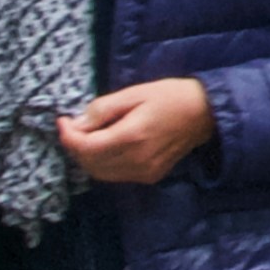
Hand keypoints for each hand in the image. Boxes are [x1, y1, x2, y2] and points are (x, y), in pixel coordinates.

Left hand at [56, 76, 214, 183]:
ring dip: (88, 157)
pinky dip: (104, 163)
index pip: (85, 147)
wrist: (206, 113)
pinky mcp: (150, 176)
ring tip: (89, 136)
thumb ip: (103, 108)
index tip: (63, 120)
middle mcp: (136, 160)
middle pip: (89, 163)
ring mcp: (144, 172)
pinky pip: (116, 175)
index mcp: (132, 136)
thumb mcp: (135, 93)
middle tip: (74, 126)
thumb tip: (77, 123)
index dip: (67, 136)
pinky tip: (109, 146)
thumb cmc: (171, 96)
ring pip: (100, 173)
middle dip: (75, 146)